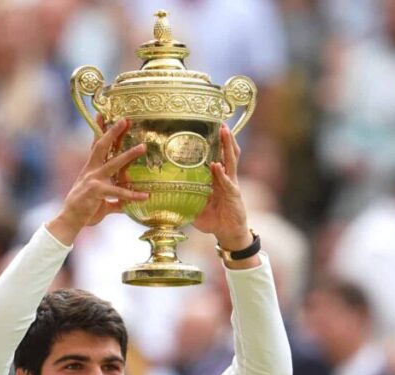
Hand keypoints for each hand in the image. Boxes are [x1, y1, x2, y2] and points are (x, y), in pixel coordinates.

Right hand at [46, 117, 147, 245]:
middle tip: (124, 120)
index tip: (102, 114)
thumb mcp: (102, 201)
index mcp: (91, 169)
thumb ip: (116, 201)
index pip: (96, 146)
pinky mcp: (97, 192)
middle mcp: (92, 170)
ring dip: (129, 155)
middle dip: (112, 132)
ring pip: (114, 163)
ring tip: (143, 147)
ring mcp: (94, 180)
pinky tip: (145, 196)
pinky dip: (133, 195)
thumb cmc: (85, 210)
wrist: (70, 221)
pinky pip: (119, 193)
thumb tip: (126, 204)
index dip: (100, 130)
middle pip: (102, 146)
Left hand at [194, 124, 254, 267]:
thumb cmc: (213, 220)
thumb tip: (159, 196)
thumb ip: (181, 199)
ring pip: (231, 160)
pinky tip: (217, 166)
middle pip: (227, 152)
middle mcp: (226, 177)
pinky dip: (222, 174)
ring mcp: (232, 184)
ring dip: (228, 145)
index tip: (208, 127)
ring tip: (224, 131)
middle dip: (225, 137)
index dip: (215, 142)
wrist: (229, 233)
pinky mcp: (234, 194)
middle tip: (220, 122)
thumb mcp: (194, 207)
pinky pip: (228, 182)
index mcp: (217, 178)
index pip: (217, 155)